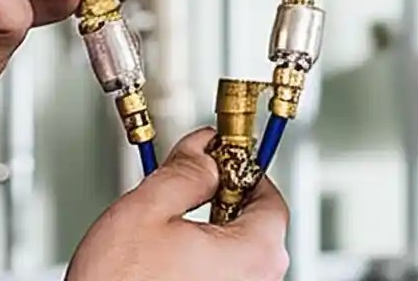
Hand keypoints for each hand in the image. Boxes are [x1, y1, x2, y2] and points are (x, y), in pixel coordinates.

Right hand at [67, 128, 290, 280]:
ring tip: (169, 227)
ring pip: (236, 255)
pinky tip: (168, 257)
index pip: (270, 196)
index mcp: (254, 254)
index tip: (215, 160)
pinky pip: (222, 276)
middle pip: (255, 226)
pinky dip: (203, 261)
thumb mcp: (147, 209)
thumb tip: (203, 150)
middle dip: (221, 201)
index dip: (239, 170)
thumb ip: (185, 172)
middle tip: (187, 190)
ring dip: (210, 233)